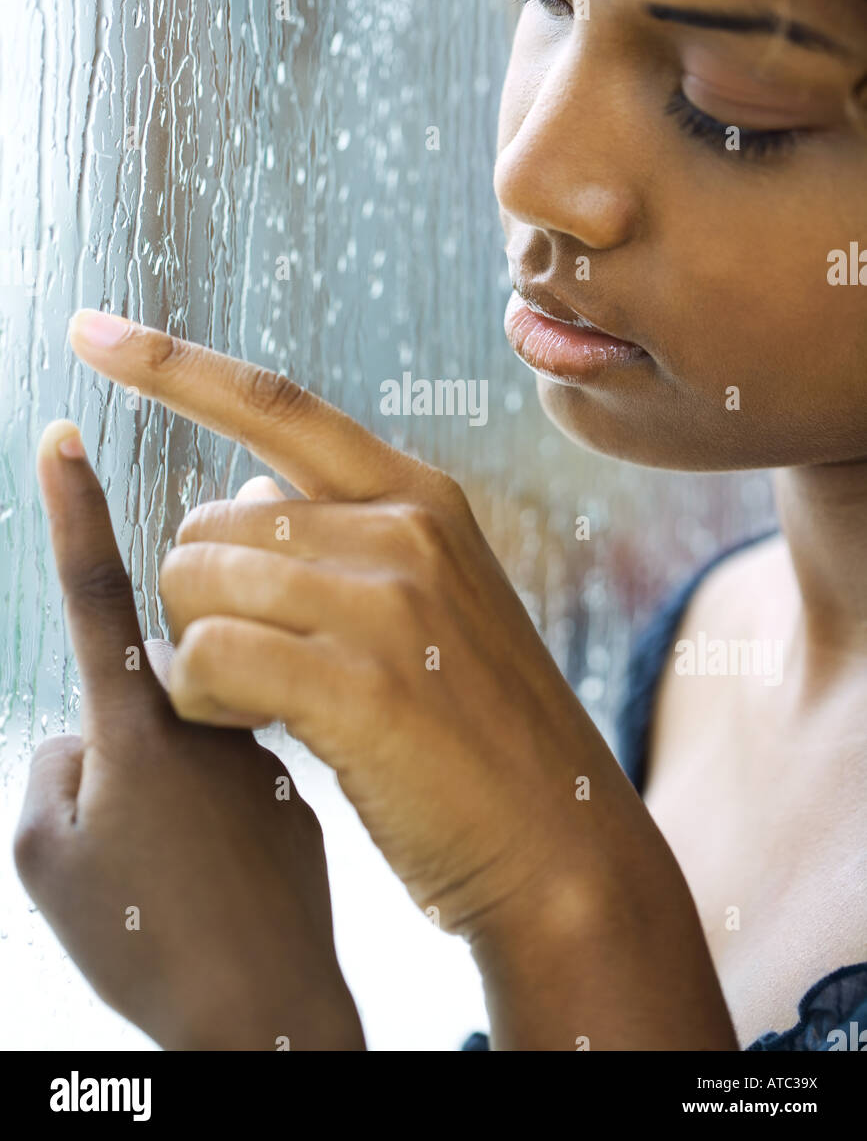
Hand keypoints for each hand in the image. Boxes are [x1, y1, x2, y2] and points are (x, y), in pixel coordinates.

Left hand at [67, 311, 736, 1048]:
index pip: (275, 402)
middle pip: (208, 522)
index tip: (89, 329)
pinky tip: (251, 729)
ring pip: (195, 587)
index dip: (174, 365)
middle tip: (254, 664)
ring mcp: (388, 604)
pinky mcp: (360, 687)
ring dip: (196, 654)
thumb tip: (243, 489)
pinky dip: (201, 700)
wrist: (558, 840)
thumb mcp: (432, 598)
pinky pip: (206, 659)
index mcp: (420, 497)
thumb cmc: (473, 728)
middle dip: (198, 597)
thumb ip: (343, 535)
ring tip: (262, 703)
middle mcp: (405, 530)